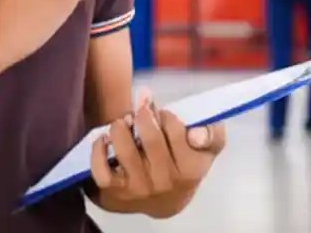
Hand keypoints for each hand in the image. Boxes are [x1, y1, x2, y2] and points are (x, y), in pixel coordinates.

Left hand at [90, 94, 225, 218]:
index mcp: (191, 168)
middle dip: (143, 115)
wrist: (166, 200)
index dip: (166, 114)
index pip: (176, 130)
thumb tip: (195, 131)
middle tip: (140, 110)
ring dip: (121, 128)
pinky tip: (104, 139)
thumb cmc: (186, 163)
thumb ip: (211, 134)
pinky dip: (98, 151)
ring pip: (125, 152)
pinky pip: (102, 171)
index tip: (161, 113)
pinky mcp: (116, 192)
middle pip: (151, 139)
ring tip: (123, 122)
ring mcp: (140, 188)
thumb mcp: (207, 149)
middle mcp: (166, 181)